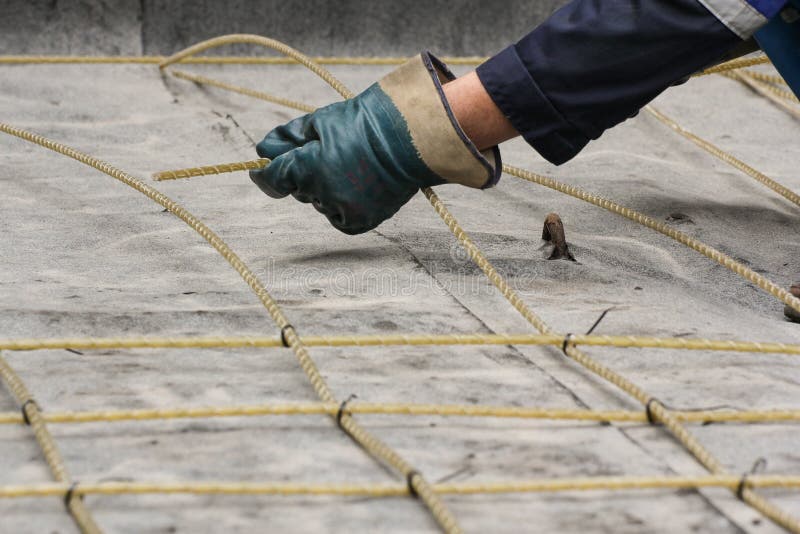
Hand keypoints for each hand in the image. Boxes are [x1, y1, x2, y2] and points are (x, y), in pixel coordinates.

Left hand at [250, 52, 500, 234]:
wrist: (412, 138)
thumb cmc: (366, 123)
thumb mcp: (322, 122)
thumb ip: (288, 139)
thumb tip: (263, 150)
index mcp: (308, 168)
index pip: (273, 179)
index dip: (264, 172)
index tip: (260, 168)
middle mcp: (323, 194)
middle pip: (299, 189)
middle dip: (305, 173)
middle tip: (329, 152)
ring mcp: (343, 210)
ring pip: (320, 202)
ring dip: (325, 188)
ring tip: (351, 165)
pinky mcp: (361, 221)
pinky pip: (339, 217)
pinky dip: (341, 205)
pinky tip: (356, 185)